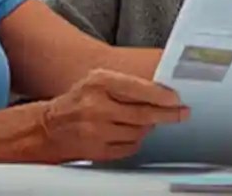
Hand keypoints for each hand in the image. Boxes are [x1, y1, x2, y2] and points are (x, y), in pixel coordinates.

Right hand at [38, 68, 188, 162]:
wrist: (49, 127)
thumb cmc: (80, 99)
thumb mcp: (99, 80)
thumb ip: (127, 83)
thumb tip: (162, 91)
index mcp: (99, 83)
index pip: (139, 89)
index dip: (161, 96)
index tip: (176, 99)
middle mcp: (97, 106)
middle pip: (143, 114)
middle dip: (167, 114)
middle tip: (182, 113)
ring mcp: (96, 131)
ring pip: (139, 132)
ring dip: (149, 127)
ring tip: (148, 121)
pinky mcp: (97, 150)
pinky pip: (129, 147)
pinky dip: (136, 140)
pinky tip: (132, 133)